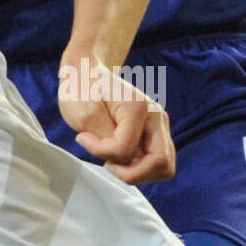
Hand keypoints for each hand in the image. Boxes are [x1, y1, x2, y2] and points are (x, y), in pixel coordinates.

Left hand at [57, 56, 175, 184]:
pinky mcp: (156, 132)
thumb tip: (124, 161)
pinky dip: (141, 167)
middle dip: (132, 173)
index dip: (101, 151)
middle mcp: (156, 116)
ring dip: (138, 172)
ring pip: (164, 166)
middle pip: (161, 163)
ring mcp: (159, 124)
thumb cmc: (81, 89)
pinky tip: (121, 158)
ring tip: (114, 160)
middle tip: (108, 163)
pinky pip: (157, 161)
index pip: (126, 150)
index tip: (83, 137)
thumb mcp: (82, 115)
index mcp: (138, 107)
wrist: (86, 72)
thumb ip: (105, 142)